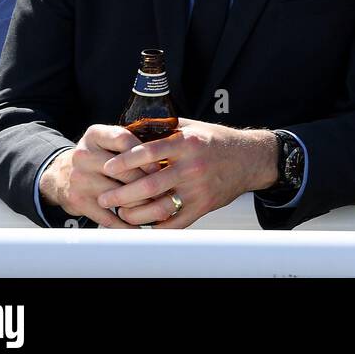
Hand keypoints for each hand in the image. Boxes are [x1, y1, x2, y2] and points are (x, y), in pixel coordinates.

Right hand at [40, 124, 154, 228]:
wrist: (61, 175)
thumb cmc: (97, 156)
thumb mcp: (107, 140)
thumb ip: (131, 142)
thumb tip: (167, 153)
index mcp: (94, 135)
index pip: (123, 140)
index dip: (145, 155)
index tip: (159, 166)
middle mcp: (83, 155)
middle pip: (124, 171)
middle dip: (148, 183)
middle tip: (165, 190)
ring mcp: (79, 179)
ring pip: (119, 196)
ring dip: (141, 204)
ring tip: (157, 206)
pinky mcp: (78, 201)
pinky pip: (107, 217)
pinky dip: (126, 225)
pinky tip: (140, 226)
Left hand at [97, 119, 277, 228]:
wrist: (249, 159)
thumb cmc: (216, 141)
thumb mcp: (191, 127)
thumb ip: (163, 129)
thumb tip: (131, 130)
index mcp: (186, 142)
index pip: (148, 152)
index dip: (124, 161)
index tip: (107, 167)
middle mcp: (192, 166)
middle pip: (149, 184)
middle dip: (121, 194)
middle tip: (105, 196)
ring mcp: (198, 188)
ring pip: (159, 207)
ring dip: (135, 213)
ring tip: (121, 213)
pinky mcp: (204, 206)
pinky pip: (175, 222)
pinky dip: (157, 226)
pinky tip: (143, 225)